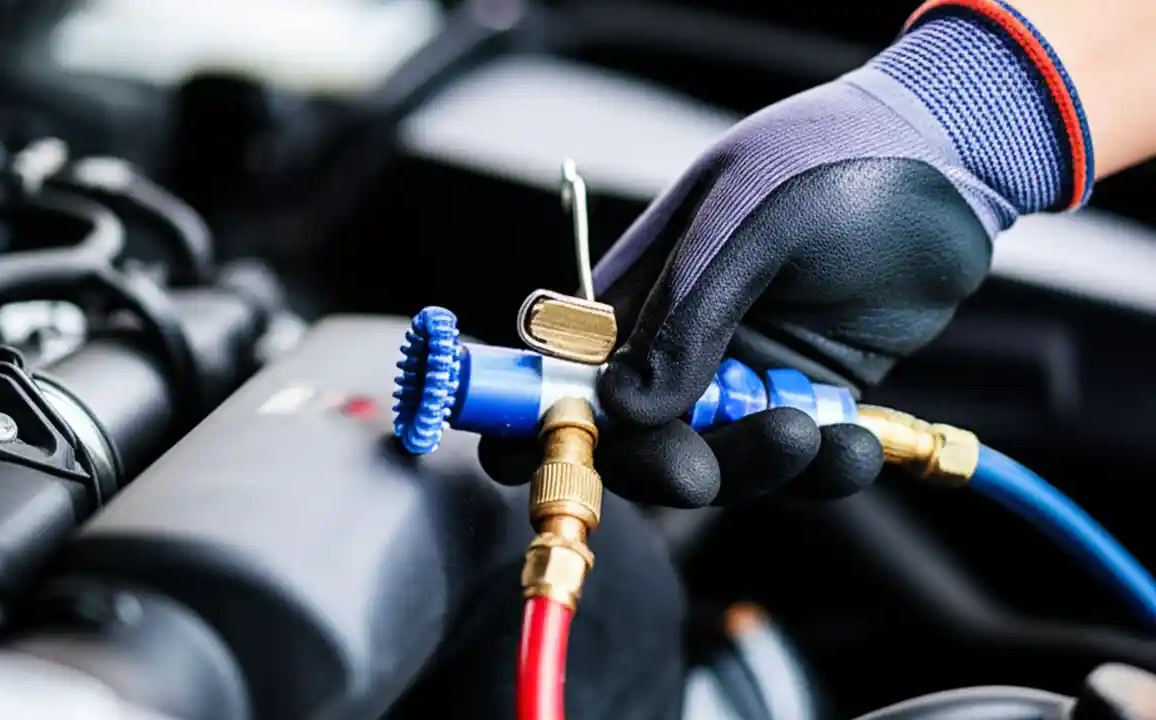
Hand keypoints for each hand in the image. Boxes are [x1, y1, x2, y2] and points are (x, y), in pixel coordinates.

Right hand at [484, 0, 1092, 507]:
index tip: (533, 461)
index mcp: (639, 288)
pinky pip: (798, 458)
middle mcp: (680, 340)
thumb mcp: (750, 224)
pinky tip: (854, 444)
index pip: (567, 366)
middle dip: (661, 464)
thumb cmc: (833, 161)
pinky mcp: (807, 395)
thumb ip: (688, 316)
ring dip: (757, 467)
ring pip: (720, 458)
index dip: (542, 417)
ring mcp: (743, 373)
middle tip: (697, 476)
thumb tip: (627, 410)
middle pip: (638, 435)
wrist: (948, 160)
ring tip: (812, 435)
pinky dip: (823, 466)